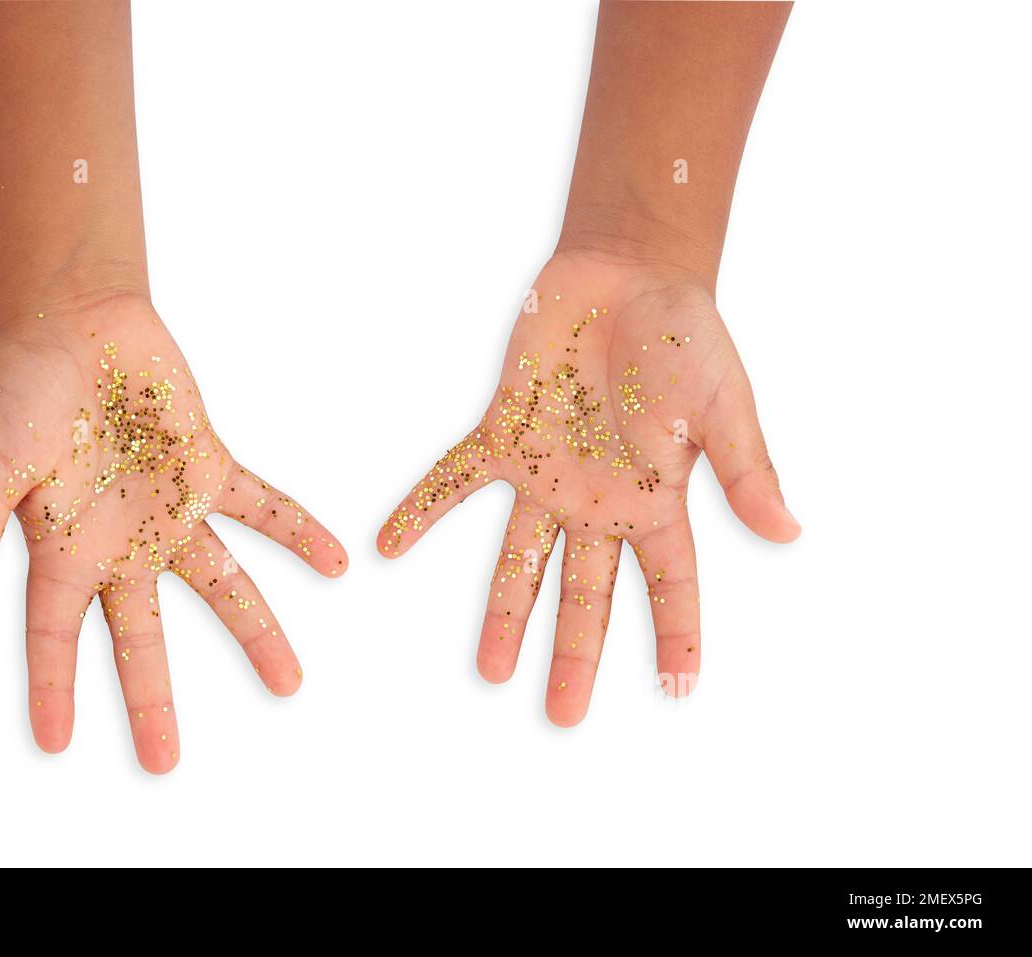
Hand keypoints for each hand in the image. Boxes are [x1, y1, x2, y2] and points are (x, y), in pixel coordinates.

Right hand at [0, 293, 346, 772]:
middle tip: (164, 763)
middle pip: (140, 635)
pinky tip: (335, 565)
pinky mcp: (208, 468)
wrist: (76, 323)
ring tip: (290, 684)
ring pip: (221, 585)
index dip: (53, 689)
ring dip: (256, 631)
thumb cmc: (22, 389)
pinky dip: (299, 532)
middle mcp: (121, 542)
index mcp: (61, 548)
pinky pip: (262, 508)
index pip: (53, 636)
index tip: (56, 744)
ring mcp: (169, 511)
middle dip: (152, 697)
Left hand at [376, 252, 797, 723]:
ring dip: (504, 612)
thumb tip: (787, 531)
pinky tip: (390, 546)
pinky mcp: (503, 432)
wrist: (625, 273)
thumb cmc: (684, 333)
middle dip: (576, 653)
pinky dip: (423, 509)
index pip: (669, 585)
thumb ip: (743, 470)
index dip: (676, 638)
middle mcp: (598, 500)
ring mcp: (548, 472)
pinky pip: (455, 479)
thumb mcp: (724, 404)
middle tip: (562, 714)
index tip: (679, 692)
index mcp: (656, 498)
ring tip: (489, 671)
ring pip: (520, 557)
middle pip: (586, 594)